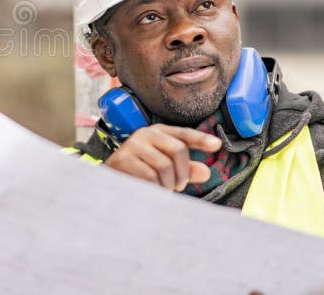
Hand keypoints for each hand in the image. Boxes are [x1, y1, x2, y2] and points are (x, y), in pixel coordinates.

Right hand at [104, 124, 221, 190]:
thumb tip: (206, 172)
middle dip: (183, 173)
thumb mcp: (164, 170)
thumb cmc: (139, 174)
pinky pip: (150, 177)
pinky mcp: (123, 159)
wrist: (107, 182)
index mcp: (157, 133)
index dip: (201, 139)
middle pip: (178, 150)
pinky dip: (154, 188)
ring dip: (167, 184)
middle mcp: (145, 134)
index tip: (217, 145)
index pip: (183, 134)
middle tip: (178, 186)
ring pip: (165, 166)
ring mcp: (133, 145)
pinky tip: (149, 190)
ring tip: (161, 189)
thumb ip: (185, 170)